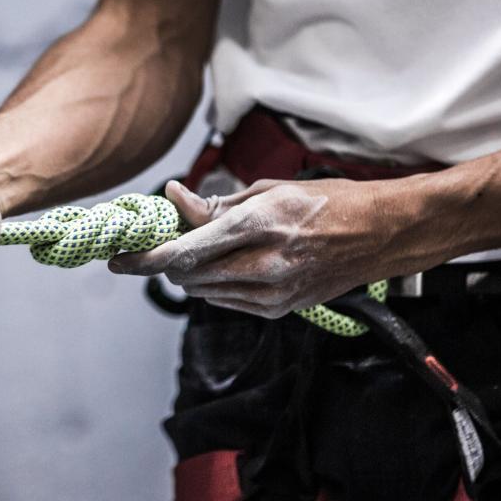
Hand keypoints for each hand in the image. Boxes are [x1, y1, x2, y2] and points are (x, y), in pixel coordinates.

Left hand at [108, 179, 403, 318]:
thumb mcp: (270, 190)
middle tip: (153, 246)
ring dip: (187, 274)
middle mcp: (263, 265)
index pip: (184, 251)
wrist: (382, 235)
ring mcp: (272, 293)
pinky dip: (212, 285)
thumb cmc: (330, 203)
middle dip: (163, 263)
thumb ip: (217, 205)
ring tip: (192, 251)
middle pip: (187, 276)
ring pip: (203, 291)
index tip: (118, 259)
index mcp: (260, 225)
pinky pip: (226, 302)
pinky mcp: (279, 310)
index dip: (145, 259)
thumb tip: (174, 200)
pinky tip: (221, 266)